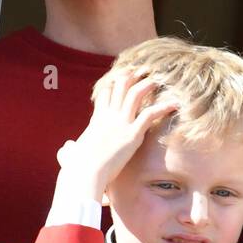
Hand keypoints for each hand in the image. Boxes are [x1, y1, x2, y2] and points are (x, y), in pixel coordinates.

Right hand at [55, 72, 177, 200]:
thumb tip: (67, 148)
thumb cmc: (76, 167)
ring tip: (158, 79)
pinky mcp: (132, 134)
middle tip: (143, 69)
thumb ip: (69, 149)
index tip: (125, 76)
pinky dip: (164, 108)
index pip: (105, 93)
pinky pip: (150, 115)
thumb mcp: (69, 153)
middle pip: (120, 87)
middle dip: (132, 76)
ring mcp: (121, 123)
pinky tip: (175, 104)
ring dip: (147, 85)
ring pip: (135, 94)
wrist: (84, 173)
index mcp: (97, 120)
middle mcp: (109, 117)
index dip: (114, 83)